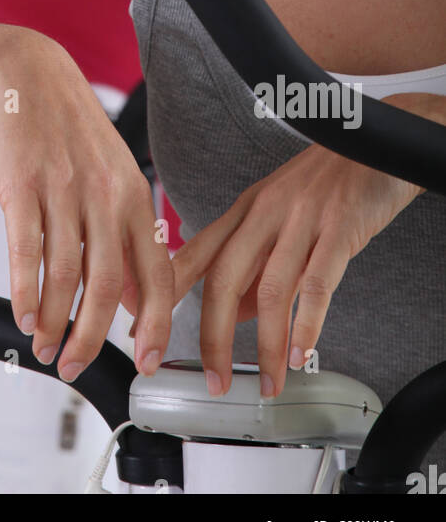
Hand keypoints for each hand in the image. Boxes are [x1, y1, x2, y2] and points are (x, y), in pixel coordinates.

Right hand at [0, 26, 172, 381]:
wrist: (26, 72)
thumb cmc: (69, 127)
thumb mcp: (113, 176)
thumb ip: (126, 238)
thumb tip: (139, 301)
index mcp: (134, 196)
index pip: (157, 275)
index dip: (156, 327)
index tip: (147, 362)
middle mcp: (105, 196)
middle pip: (108, 287)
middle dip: (92, 339)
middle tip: (76, 365)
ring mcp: (64, 191)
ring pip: (65, 276)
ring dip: (53, 322)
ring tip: (43, 345)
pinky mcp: (23, 186)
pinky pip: (27, 251)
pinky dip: (24, 292)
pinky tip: (21, 313)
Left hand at [168, 99, 443, 400]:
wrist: (375, 141)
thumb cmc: (327, 181)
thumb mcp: (280, 215)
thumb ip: (257, 265)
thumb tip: (238, 316)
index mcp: (244, 210)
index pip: (194, 255)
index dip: (166, 296)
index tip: (146, 334)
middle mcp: (264, 213)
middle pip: (224, 279)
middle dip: (213, 337)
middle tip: (213, 379)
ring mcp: (300, 219)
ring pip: (271, 289)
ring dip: (266, 345)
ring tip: (266, 381)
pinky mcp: (338, 227)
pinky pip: (317, 283)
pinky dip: (306, 324)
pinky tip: (300, 352)